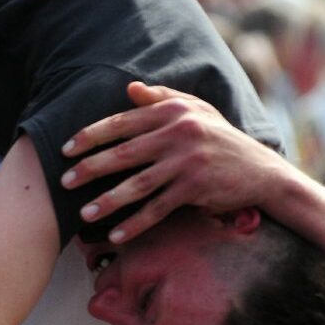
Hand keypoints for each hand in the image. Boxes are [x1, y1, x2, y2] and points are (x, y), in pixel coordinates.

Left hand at [60, 82, 294, 243]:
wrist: (260, 171)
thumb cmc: (220, 138)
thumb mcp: (196, 111)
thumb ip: (162, 99)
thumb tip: (129, 89)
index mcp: (173, 112)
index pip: (122, 122)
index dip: (91, 136)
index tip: (65, 149)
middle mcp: (179, 134)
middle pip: (123, 153)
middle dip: (90, 168)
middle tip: (64, 182)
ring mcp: (188, 162)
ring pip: (137, 184)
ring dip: (108, 202)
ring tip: (84, 215)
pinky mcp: (196, 188)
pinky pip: (158, 209)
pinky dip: (136, 224)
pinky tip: (116, 236)